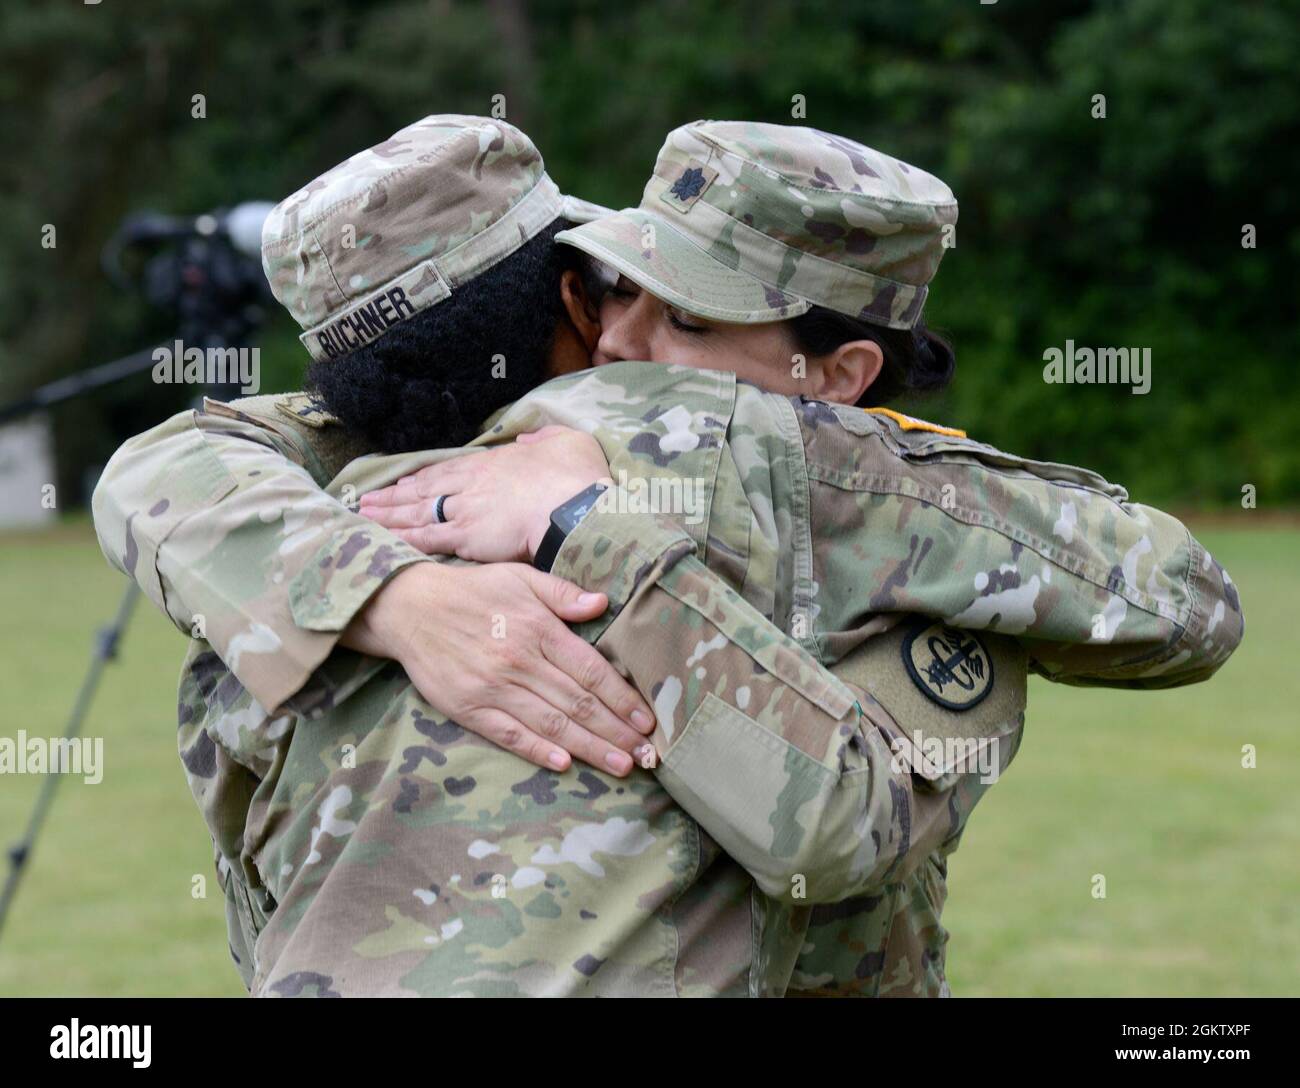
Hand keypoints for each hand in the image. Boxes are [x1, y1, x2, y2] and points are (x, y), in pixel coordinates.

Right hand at [341, 562, 654, 775]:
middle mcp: (520, 661)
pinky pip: (509, 734)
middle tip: (646, 755)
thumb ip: (563, 593)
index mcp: (538, 629)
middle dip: (616, 732)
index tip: (646, 720)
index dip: (622, 698)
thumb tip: (603, 604)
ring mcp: (493, 687)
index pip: (591, 671)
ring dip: (590, 748)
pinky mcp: (469, 708)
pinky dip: (537, 751)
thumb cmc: (473, 590)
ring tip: (621, 766)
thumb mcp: (520, 578)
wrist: (409, 607)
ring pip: (551, 724)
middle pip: (578, 703)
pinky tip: (565, 765)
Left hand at [357, 426, 611, 561]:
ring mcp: (465, 510)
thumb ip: (544, 438)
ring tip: (363, 518)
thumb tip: (528, 439)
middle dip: (395, 496)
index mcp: (493, 462)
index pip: (449, 470)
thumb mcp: (567, 442)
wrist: (574, 507)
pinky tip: (384, 541)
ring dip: (390, 516)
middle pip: (424, 489)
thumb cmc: (577, 477)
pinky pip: (426, 538)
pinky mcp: (466, 538)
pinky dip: (403, 538)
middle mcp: (471, 484)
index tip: (405, 482)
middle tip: (368, 500)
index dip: (424, 477)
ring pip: (418, 513)